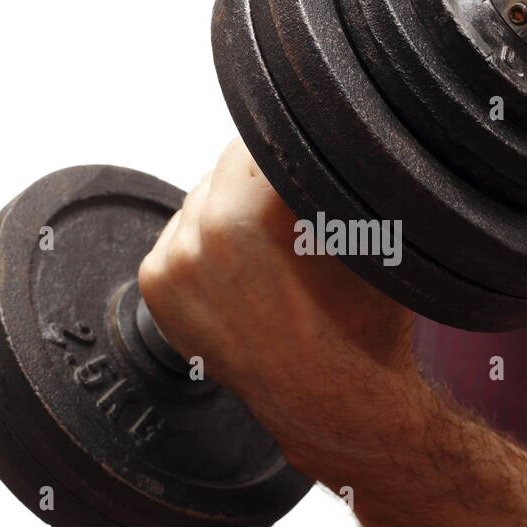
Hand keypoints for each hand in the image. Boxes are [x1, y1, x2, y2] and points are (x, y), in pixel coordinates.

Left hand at [137, 139, 421, 477]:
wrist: (332, 398)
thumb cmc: (362, 319)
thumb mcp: (370, 231)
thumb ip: (337, 173)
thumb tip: (328, 128)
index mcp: (258, 207)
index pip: (265, 136)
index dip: (294, 148)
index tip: (310, 167)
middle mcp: (207, 229)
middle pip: (228, 164)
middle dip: (258, 181)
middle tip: (291, 219)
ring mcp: (175, 259)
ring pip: (202, 198)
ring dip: (229, 210)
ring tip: (268, 253)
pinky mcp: (156, 285)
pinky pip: (180, 235)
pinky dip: (204, 245)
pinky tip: (242, 274)